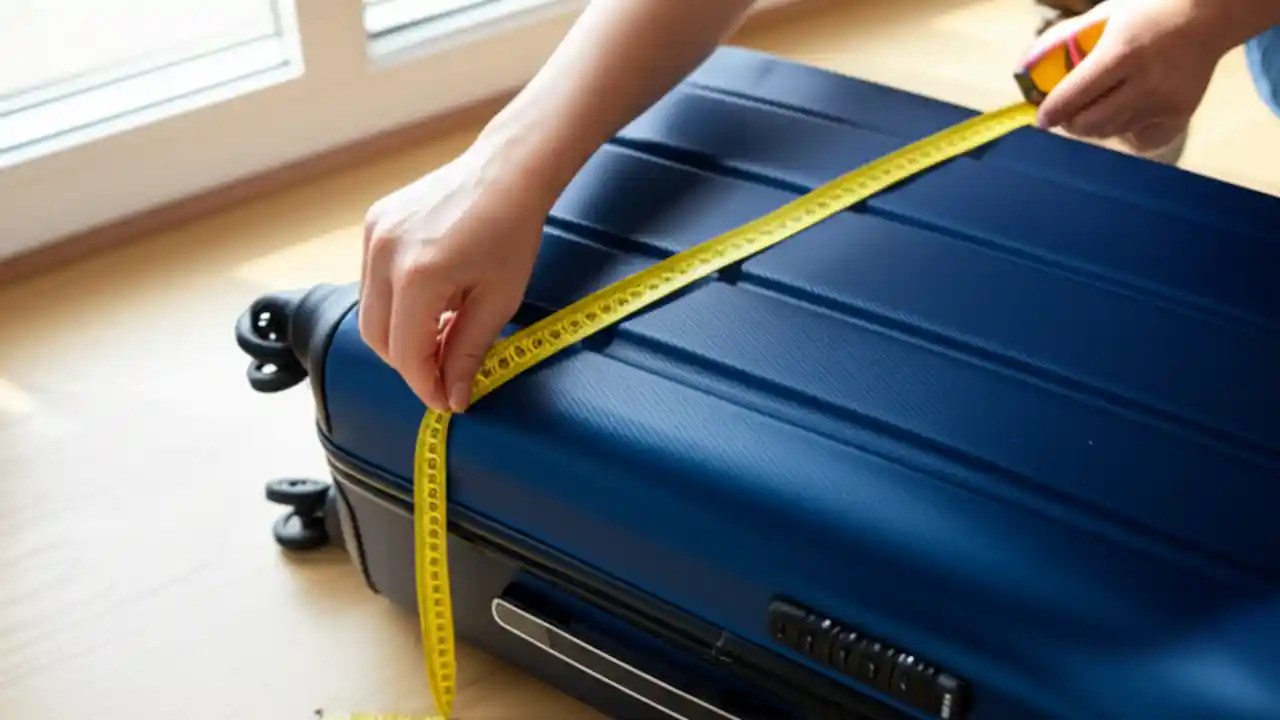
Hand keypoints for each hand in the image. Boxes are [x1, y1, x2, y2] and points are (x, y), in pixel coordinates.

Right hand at [359, 147, 546, 412]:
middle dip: (410, 364)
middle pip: (377, 338)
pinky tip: (433, 301)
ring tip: (444, 333)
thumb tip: (452, 398)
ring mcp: (373, 235)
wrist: (507, 171)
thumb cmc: (512, 232)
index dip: (426, 386)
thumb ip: (468, 353)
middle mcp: (384, 254)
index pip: (405, 354)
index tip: (448, 402)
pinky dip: (396, 304)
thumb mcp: (498, 301)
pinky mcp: (373, 224)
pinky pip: (372, 282)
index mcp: (418, 276)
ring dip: (401, 334)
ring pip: (370, 312)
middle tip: (446, 373)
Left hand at [1029, 0, 1231, 152]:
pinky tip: (1126, 115)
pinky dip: (1126, 134)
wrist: (1210, 15)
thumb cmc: (1149, 10)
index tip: (1041, 119)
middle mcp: (1145, 82)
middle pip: (1088, 124)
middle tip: (1067, 113)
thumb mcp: (1105, 14)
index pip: (1072, 97)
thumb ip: (1065, 39)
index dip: (1050, 112)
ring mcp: (1165, 103)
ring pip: (1111, 133)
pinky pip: (1139, 142)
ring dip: (1096, 125)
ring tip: (1098, 105)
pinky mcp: (1180, 116)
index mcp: (1121, 53)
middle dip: (1070, 122)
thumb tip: (1025, 67)